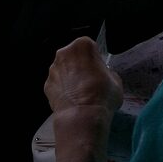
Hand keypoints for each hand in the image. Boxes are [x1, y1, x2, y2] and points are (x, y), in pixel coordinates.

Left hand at [45, 37, 122, 161]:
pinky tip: (71, 100)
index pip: (89, 46)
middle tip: (89, 81)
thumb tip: (101, 74)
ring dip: (70, 77)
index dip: (95, 58)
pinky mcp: (46, 84)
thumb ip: (107, 72)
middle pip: (73, 56)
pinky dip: (62, 89)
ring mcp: (52, 69)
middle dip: (80, 65)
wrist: (82, 115)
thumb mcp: (116, 80)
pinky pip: (57, 84)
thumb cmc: (103, 94)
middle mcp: (63, 53)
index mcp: (82, 46)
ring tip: (80, 93)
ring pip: (63, 69)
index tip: (98, 70)